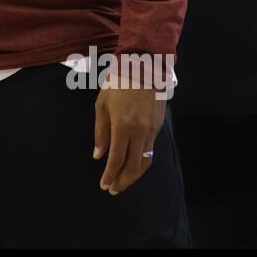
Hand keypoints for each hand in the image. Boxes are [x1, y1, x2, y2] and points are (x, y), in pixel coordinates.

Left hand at [93, 75, 166, 194]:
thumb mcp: (102, 105)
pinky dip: (142, 163)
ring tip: (123, 182)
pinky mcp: (158, 127)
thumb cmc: (117, 84)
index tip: (104, 185)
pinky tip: (133, 166)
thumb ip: (101, 132)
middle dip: (123, 180)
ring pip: (145, 161)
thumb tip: (98, 155)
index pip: (117, 159)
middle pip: (133, 165)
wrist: (144, 67)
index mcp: (123, 125)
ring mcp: (152, 130)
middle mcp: (140, 131)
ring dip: (134, 175)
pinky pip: (150, 151)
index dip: (110, 174)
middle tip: (113, 189)